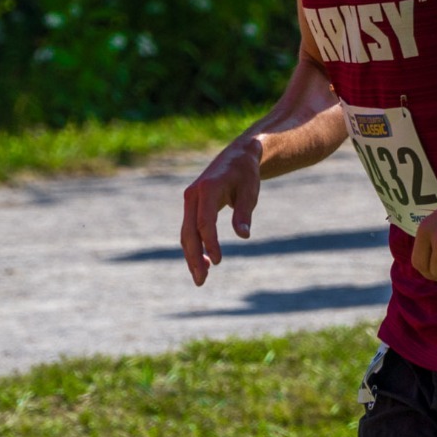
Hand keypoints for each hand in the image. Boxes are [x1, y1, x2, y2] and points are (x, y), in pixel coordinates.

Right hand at [180, 137, 262, 285]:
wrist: (238, 156)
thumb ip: (245, 212)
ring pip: (186, 233)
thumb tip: (243, 235)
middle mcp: (193, 195)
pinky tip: (205, 261)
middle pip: (189, 231)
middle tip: (202, 281)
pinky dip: (195, 246)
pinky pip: (190, 229)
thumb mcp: (250, 191)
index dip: (210, 243)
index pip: (205, 222)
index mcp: (208, 189)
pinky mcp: (192, 206)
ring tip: (202, 278)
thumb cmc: (246, 173)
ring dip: (192, 255)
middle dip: (194, 257)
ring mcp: (190, 200)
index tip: (219, 261)